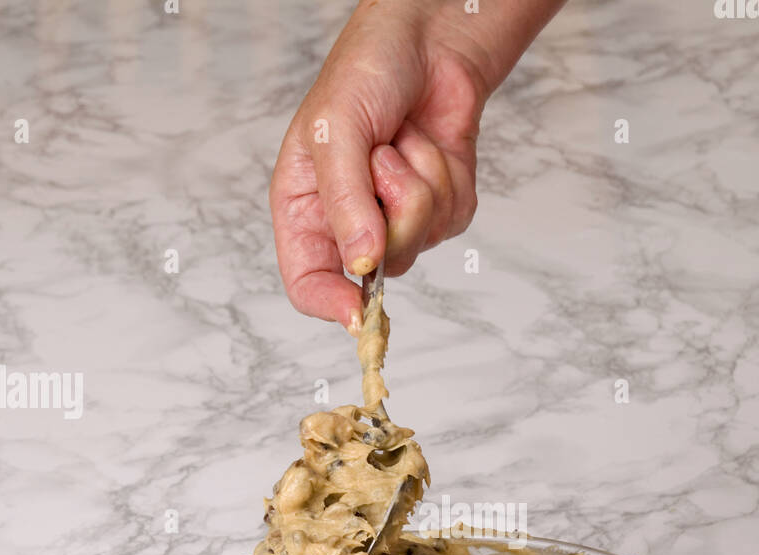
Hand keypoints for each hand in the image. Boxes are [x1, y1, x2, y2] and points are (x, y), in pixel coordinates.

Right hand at [269, 3, 485, 329]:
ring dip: (419, 181)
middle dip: (390, 211)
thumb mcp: (336, 131)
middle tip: (381, 157)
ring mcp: (398, 219)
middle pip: (377, 267)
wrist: (429, 41)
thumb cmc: (366, 72)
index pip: (308, 281)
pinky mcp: (440, 208)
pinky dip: (445, 174)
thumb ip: (345, 201)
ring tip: (402, 140)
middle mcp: (349, 222)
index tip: (357, 310)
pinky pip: (453, 217)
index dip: (330, 303)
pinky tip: (426, 141)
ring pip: (420, 241)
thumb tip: (362, 263)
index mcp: (306, 208)